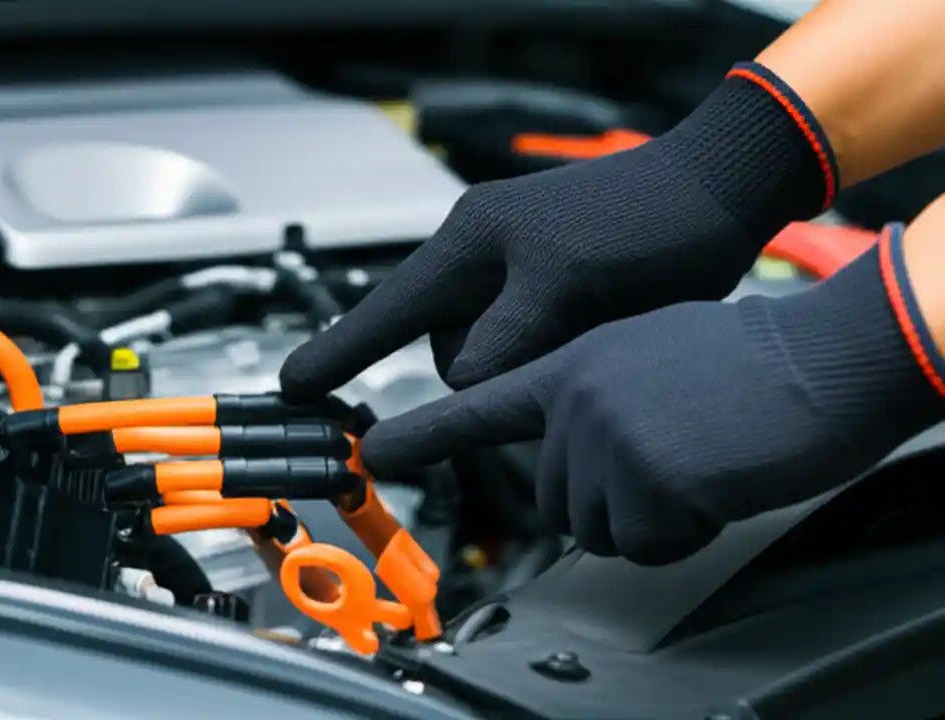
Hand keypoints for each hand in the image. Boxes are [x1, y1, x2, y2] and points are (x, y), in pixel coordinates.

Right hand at [281, 63, 833, 400]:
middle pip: (451, 354)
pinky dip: (557, 361)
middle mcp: (484, 264)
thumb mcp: (567, 279)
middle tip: (561, 346)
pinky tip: (599, 340)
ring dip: (533, 369)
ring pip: (494, 363)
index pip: (388, 309)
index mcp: (470, 244)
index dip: (337, 352)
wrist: (720, 194)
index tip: (292, 389)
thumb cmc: (643, 221)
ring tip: (593, 334)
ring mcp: (519, 284)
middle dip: (490, 370)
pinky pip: (530, 353)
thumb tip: (465, 387)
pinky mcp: (555, 302)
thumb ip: (508, 335)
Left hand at [357, 248, 938, 563]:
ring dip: (649, 517)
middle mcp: (575, 397)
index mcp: (572, 364)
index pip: (480, 405)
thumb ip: (591, 396)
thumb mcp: (645, 355)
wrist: (820, 359)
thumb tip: (570, 448)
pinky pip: (645, 542)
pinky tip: (711, 480)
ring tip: (695, 460)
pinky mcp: (643, 472)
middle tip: (673, 456)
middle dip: (612, 501)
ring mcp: (604, 434)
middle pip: (558, 499)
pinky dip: (681, 531)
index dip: (423, 433)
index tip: (375, 451)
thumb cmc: (748, 361)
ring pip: (598, 528)